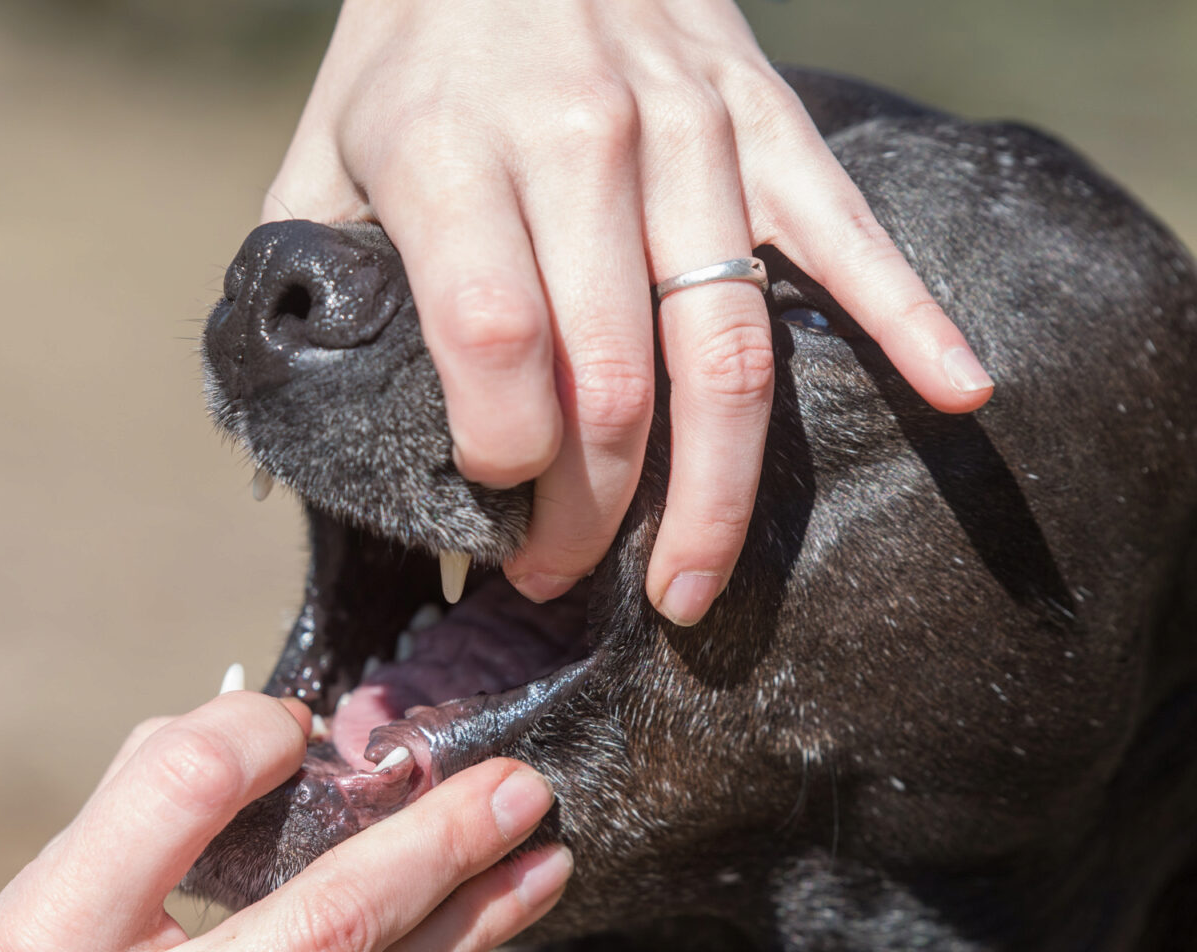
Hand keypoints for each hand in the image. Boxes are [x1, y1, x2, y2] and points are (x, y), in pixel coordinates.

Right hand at [0, 690, 569, 951]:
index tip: (295, 725)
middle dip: (432, 847)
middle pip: (319, 926)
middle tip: (517, 787)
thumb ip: (141, 812)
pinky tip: (479, 923)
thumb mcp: (27, 899)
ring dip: (468, 924)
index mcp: (49, 936)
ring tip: (543, 859)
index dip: (253, 735)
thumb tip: (272, 734)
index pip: (180, 790)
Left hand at [265, 0, 992, 623]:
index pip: (494, 337)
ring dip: (714, 492)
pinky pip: (848, 233)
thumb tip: (304, 413)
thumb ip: (310, 278)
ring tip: (692, 586)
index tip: (491, 512)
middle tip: (562, 578)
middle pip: (612, 375)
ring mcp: (690, 134)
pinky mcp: (765, 122)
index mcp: (453, 154)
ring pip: (726, 347)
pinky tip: (958, 392)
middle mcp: (581, 144)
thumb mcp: (324, 152)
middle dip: (591, 514)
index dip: (499, 453)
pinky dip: (910, 316)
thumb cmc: (411, 50)